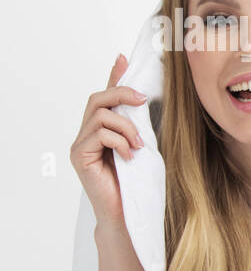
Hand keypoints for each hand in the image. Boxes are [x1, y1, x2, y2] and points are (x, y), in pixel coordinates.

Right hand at [71, 54, 148, 222]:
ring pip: (101, 115)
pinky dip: (120, 141)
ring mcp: (81, 144)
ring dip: (127, 126)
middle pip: (99, 99)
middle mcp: (87, 133)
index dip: (114, 76)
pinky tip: (129, 157)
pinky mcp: (80, 156)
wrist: (128, 212)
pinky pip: (100, 134)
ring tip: (139, 145)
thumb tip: (149, 98)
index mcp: (102, 129)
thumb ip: (141, 124)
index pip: (105, 96)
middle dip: (123, 94)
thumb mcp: (144, 145)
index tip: (124, 58)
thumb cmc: (138, 181)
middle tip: (144, 101)